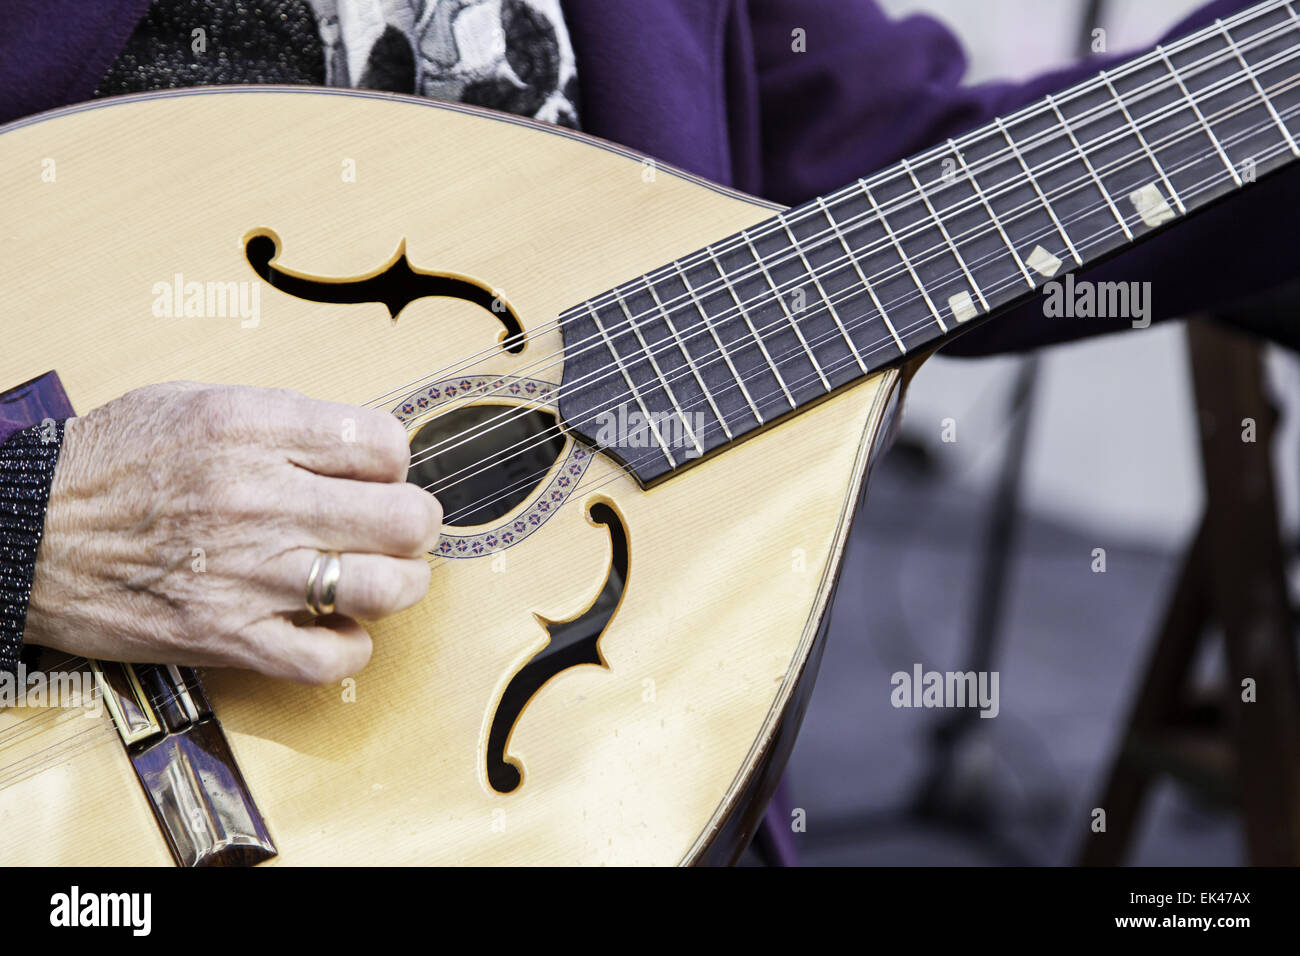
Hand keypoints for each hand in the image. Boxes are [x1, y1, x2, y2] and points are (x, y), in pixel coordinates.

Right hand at [24, 382, 440, 682]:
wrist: (24, 534)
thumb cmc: (108, 464)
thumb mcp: (193, 402)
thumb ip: (283, 418)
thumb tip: (359, 443)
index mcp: (253, 429)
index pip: (386, 443)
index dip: (394, 462)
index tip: (378, 474)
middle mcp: (260, 500)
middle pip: (406, 519)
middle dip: (414, 523)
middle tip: (396, 527)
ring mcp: (249, 574)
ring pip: (388, 588)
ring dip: (398, 584)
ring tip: (378, 575)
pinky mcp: (229, 637)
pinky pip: (333, 658)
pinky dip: (350, 645)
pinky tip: (335, 625)